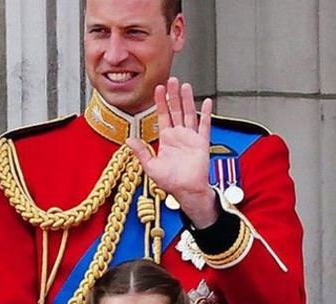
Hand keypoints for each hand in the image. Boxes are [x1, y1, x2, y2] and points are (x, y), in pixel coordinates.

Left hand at [128, 77, 216, 228]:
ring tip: (185, 85)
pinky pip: (205, 125)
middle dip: (173, 95)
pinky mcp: (202, 142)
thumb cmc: (170, 181)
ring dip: (187, 100)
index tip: (158, 89)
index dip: (160, 102)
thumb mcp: (150, 166)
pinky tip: (207, 102)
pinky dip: (206, 114)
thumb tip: (127, 140)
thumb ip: (140, 152)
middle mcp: (179, 135)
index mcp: (167, 139)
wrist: (186, 190)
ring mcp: (191, 137)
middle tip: (172, 79)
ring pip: (189, 113)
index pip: (162, 115)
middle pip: (176, 110)